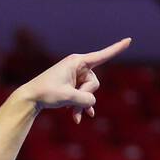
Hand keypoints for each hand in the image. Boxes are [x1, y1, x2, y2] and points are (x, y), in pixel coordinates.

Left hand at [14, 38, 130, 123]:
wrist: (30, 99)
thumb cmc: (46, 93)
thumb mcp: (68, 97)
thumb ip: (85, 99)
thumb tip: (92, 103)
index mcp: (77, 62)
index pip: (101, 55)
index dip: (116, 49)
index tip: (129, 40)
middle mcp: (78, 67)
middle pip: (94, 83)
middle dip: (86, 96)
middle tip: (72, 103)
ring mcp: (75, 77)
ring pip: (88, 93)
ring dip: (82, 106)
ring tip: (74, 117)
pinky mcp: (71, 87)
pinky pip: (82, 97)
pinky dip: (80, 107)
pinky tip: (79, 119)